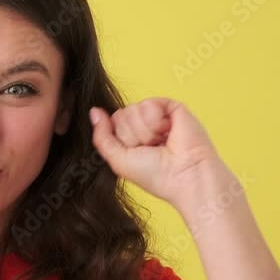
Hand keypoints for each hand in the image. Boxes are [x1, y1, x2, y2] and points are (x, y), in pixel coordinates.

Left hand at [89, 97, 226, 205]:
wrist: (185, 175)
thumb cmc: (156, 175)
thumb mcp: (118, 159)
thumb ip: (102, 136)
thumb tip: (94, 111)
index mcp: (132, 138)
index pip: (113, 123)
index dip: (121, 139)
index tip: (137, 154)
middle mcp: (144, 126)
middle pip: (121, 115)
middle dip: (132, 135)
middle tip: (151, 149)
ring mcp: (158, 116)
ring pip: (132, 109)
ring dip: (145, 131)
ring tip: (161, 142)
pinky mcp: (172, 107)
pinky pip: (149, 103)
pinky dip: (155, 120)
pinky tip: (168, 131)